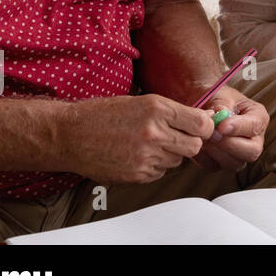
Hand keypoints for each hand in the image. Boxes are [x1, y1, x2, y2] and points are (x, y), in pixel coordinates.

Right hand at [60, 94, 214, 183]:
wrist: (70, 135)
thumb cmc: (104, 114)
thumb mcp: (142, 101)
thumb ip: (174, 111)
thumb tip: (206, 118)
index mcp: (157, 109)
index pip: (201, 124)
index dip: (205, 127)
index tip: (201, 127)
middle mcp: (154, 133)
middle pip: (194, 146)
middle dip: (189, 142)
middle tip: (176, 137)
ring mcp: (145, 157)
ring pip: (177, 161)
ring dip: (170, 154)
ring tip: (149, 144)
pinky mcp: (136, 175)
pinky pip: (160, 173)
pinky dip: (155, 166)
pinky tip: (137, 155)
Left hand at [194, 85, 268, 172]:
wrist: (201, 104)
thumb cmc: (215, 96)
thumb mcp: (220, 95)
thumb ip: (223, 105)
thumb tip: (221, 115)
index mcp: (258, 118)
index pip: (254, 127)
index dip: (238, 128)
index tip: (221, 126)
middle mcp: (253, 139)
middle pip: (252, 152)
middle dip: (229, 145)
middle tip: (211, 134)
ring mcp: (239, 153)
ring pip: (234, 163)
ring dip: (216, 151)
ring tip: (204, 136)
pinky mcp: (221, 162)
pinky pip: (214, 166)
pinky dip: (203, 156)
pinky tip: (198, 142)